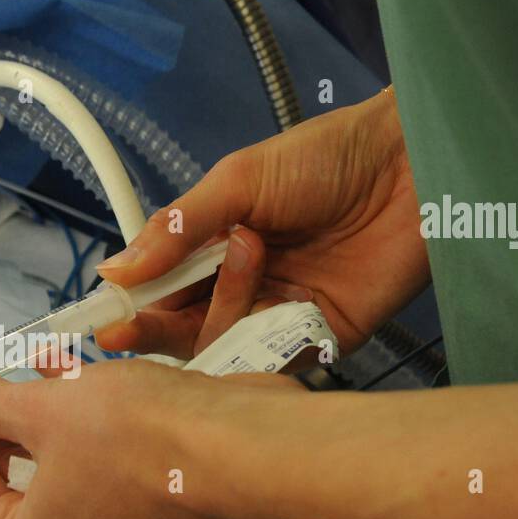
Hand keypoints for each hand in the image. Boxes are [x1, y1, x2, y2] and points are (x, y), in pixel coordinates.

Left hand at [0, 342, 303, 518]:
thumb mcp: (43, 409)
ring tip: (8, 351)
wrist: (246, 447)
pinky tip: (62, 365)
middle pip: (2, 470)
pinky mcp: (146, 496)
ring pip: (48, 456)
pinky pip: (90, 451)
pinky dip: (72, 410)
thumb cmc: (142, 439)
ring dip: (26, 402)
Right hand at [96, 89, 428, 357]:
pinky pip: (278, 361)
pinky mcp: (324, 337)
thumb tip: (115, 269)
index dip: (133, 308)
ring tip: (252, 249)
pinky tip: (269, 304)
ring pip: (225, 346)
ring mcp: (282, 314)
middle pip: (186, 328)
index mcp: (216, 247)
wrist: (412, 164)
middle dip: (157, 329)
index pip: (161, 290)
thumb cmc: (327, 157)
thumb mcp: (238, 180)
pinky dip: (263, 348)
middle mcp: (245, 286)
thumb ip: (178, 228)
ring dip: (223, 307)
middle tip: (130, 329)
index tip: (105, 320)